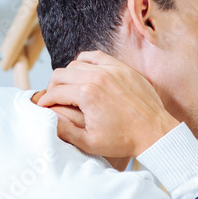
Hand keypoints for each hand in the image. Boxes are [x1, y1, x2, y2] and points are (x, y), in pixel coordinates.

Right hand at [37, 51, 178, 158]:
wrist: (154, 132)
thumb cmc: (124, 140)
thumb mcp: (89, 142)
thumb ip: (64, 131)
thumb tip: (45, 119)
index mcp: (87, 94)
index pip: (54, 92)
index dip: (44, 101)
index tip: (43, 107)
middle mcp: (97, 77)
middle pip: (61, 74)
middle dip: (53, 87)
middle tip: (54, 99)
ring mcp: (111, 69)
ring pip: (76, 63)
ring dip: (68, 75)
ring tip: (69, 89)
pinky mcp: (122, 67)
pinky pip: (95, 56)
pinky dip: (85, 63)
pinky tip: (84, 74)